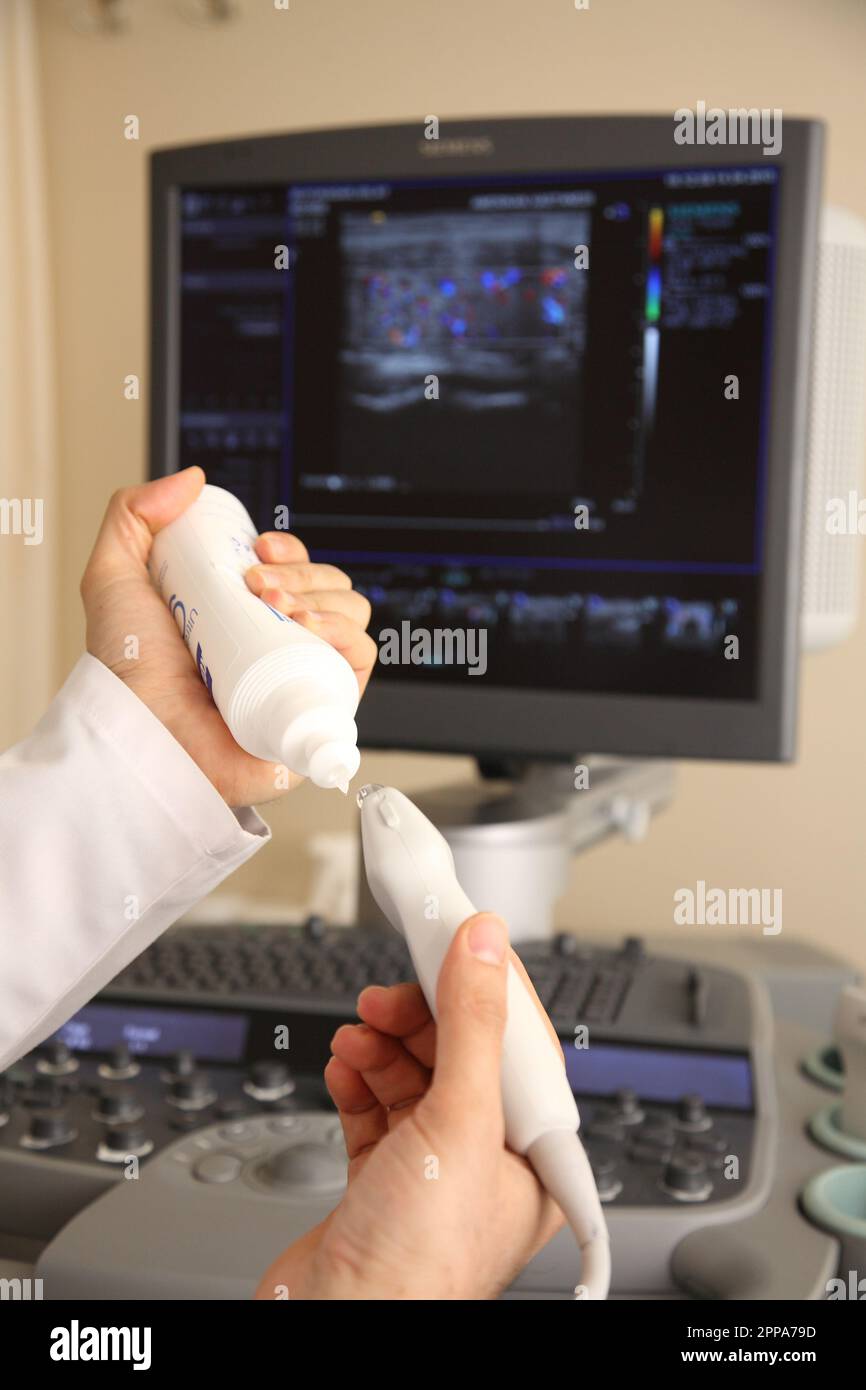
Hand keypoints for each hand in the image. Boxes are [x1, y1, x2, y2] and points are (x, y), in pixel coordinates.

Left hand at [80, 468, 376, 806]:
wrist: (141, 731)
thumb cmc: (126, 675)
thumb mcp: (114, 577)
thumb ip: (133, 514)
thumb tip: (195, 479)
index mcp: (247, 618)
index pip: (297, 572)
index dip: (292, 551)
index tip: (261, 545)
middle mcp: (280, 647)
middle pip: (329, 588)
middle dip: (305, 571)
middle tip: (258, 582)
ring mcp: (302, 679)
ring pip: (351, 616)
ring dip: (325, 597)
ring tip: (278, 605)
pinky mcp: (321, 711)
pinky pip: (359, 662)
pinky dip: (346, 633)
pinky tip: (308, 626)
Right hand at [255, 914, 565, 1299]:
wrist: (338, 1328)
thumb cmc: (417, 1267)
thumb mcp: (458, 1121)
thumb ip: (471, 1024)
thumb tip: (484, 946)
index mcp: (532, 1156)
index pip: (520, 1047)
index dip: (485, 991)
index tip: (455, 941)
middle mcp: (487, 1163)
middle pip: (459, 1056)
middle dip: (419, 1018)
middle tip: (387, 996)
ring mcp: (430, 1172)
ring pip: (412, 1078)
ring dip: (382, 1046)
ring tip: (359, 1034)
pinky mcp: (380, 1181)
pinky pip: (374, 1108)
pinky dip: (357, 1080)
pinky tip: (344, 1067)